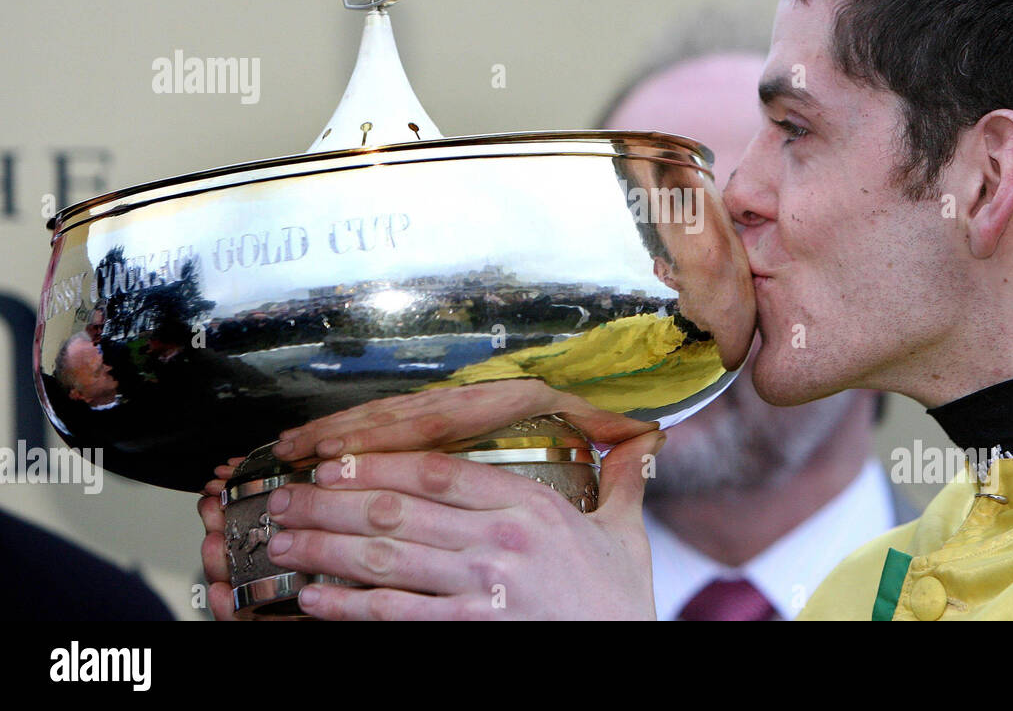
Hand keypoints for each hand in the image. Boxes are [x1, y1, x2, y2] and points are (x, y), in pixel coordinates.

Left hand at [198, 379, 660, 618]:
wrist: (625, 657)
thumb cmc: (617, 603)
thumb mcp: (627, 535)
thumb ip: (624, 481)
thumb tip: (645, 438)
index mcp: (533, 507)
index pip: (440, 472)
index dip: (379, 463)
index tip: (336, 460)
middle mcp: (502, 543)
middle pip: (398, 511)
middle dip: (332, 502)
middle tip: (287, 498)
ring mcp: (482, 591)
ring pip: (387, 559)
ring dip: (325, 548)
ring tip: (283, 541)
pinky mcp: (470, 633)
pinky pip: (396, 614)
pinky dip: (348, 605)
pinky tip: (313, 598)